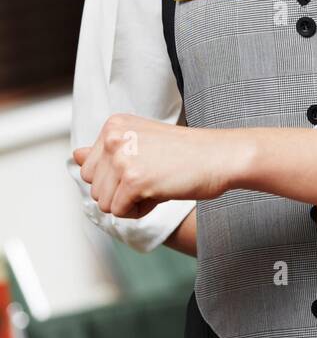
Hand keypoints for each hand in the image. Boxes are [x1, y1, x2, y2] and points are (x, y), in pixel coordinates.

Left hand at [71, 113, 242, 221]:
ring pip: (104, 203)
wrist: (221, 156)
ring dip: (131, 202)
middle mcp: (113, 137)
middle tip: (154, 176)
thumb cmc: (186, 152)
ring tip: (158, 183)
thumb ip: (105, 150)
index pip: (89, 168)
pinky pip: (120, 212)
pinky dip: (141, 211)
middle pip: (93, 187)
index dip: (116, 177)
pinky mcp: (134, 181)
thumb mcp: (140, 143)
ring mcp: (122, 158)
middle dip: (121, 191)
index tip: (145, 165)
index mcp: (113, 124)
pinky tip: (162, 192)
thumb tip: (74, 155)